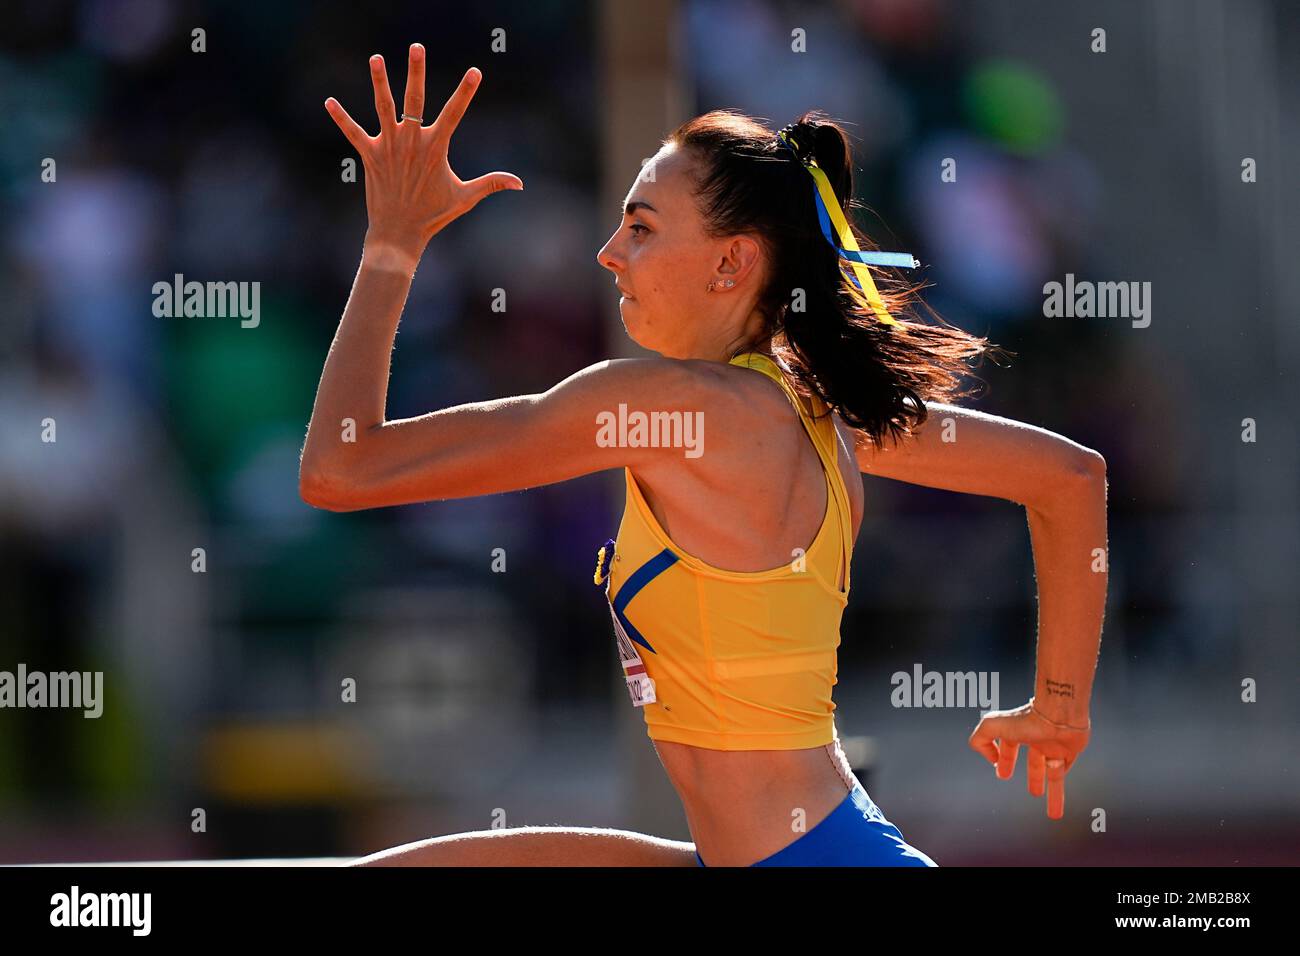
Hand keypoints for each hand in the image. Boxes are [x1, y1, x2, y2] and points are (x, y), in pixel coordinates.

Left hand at [324, 44, 523, 261]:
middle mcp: (412, 142)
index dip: (465, 92)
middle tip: (417, 47)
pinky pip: (353, 133)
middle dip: (416, 72)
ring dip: (379, 82)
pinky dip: (341, 118)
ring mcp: (389, 147)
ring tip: (376, 58)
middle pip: (414, 100)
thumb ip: (492, 184)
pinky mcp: (370, 156)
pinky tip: (328, 101)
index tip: (475, 71)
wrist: (399, 234)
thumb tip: (521, 184)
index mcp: (436, 148)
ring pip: (383, 108)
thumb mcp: (465, 197)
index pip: (454, 114)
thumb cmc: (433, 215)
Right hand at [968, 699, 1090, 819]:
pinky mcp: (1071, 751)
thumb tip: (990, 759)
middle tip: (1033, 793)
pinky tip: (1059, 796)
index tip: (1001, 772)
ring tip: (1053, 814)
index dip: (1003, 759)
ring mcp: (1054, 746)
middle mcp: (1037, 739)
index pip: (1008, 747)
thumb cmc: (1025, 719)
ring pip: (1053, 774)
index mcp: (1017, 731)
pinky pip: (1065, 770)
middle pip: (1034, 763)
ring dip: (1053, 794)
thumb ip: (979, 740)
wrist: (1058, 714)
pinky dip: (1061, 784)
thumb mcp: (991, 726)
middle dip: (1033, 778)